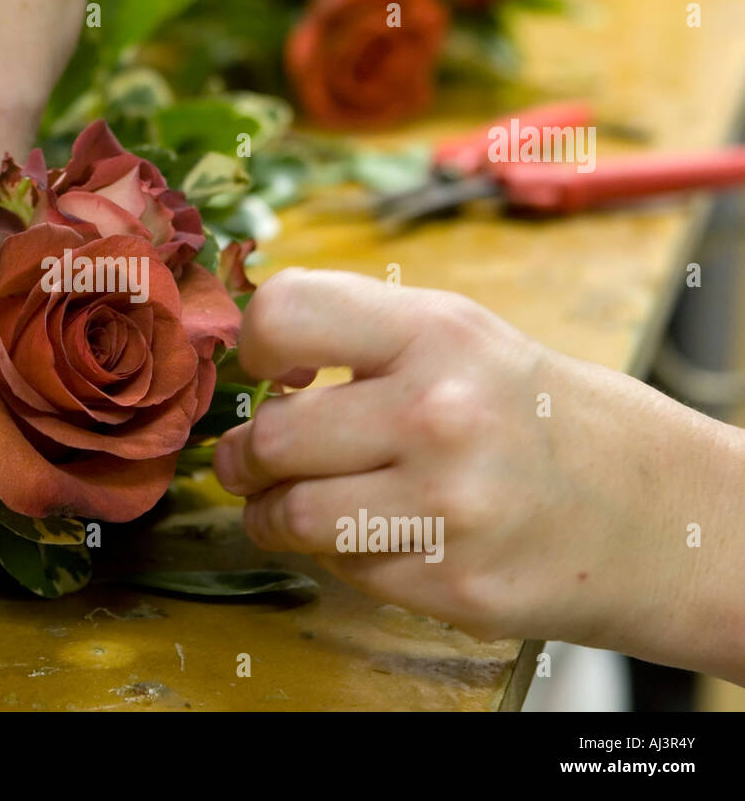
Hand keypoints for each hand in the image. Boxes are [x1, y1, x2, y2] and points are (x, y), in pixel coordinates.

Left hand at [215, 268, 744, 681]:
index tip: (268, 374)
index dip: (254, 348)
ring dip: (272, 514)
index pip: (285, 316)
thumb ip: (357, 338)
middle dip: (245, 457)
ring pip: (289, 515)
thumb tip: (246, 361)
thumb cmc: (531, 414)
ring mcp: (448, 504)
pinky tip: (373, 535)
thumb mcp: (460, 338)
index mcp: (436, 332)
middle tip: (252, 460)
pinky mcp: (450, 582)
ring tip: (286, 505)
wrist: (652, 510)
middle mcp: (440, 412)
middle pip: (270, 438)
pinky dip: (338, 554)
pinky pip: (341, 567)